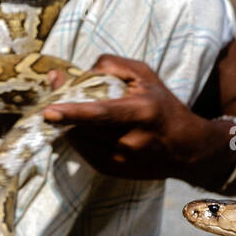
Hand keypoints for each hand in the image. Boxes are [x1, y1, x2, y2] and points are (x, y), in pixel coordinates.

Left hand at [42, 54, 203, 179]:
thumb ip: (114, 65)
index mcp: (141, 112)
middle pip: (83, 126)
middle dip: (63, 112)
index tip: (49, 111)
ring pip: (79, 139)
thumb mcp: (146, 76)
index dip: (73, 112)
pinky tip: (87, 127)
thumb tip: (80, 71)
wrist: (186, 149)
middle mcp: (130, 140)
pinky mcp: (110, 170)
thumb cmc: (164, 107)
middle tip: (53, 98)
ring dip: (70, 124)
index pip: (101, 113)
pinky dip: (78, 136)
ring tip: (75, 111)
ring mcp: (119, 160)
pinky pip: (82, 150)